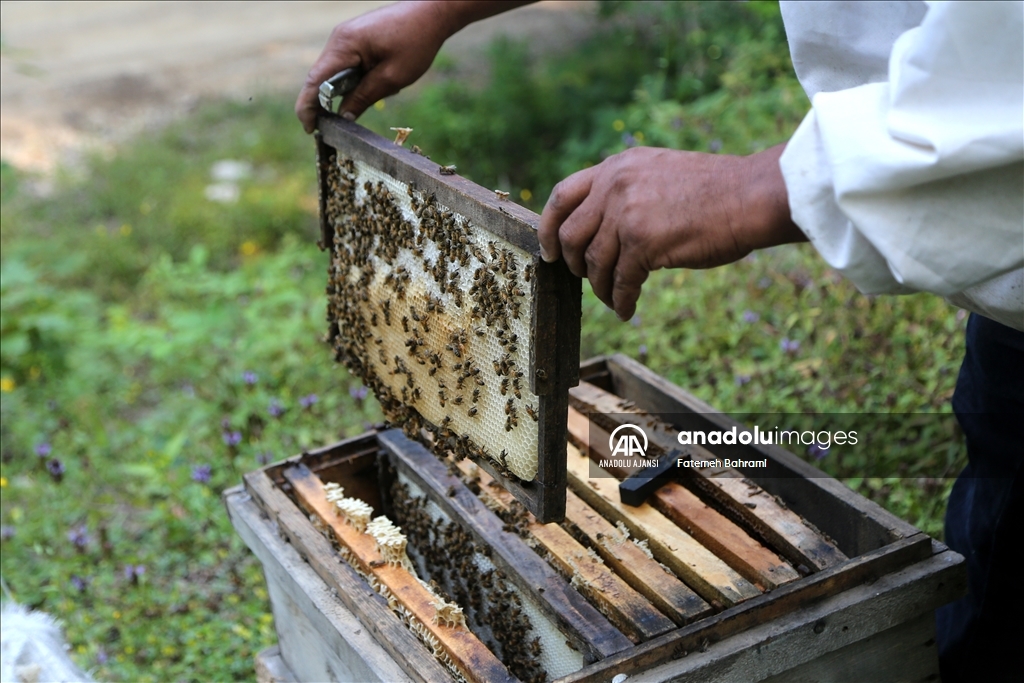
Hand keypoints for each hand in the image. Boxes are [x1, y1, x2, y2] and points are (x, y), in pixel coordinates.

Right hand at [296, 1, 532, 132]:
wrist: (432, 13)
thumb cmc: (416, 41)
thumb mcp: (392, 77)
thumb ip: (364, 97)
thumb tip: (343, 117)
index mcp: (344, 45)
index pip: (315, 80)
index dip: (308, 107)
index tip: (309, 128)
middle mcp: (339, 39)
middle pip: (322, 78)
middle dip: (326, 103)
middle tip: (334, 127)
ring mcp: (346, 38)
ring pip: (336, 74)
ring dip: (348, 91)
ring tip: (376, 95)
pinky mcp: (356, 40)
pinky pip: (348, 66)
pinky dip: (357, 81)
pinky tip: (381, 82)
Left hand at [537, 143, 804, 319]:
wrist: (750, 196)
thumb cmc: (714, 190)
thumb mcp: (658, 172)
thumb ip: (625, 190)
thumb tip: (601, 228)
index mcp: (616, 167)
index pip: (561, 195)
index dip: (548, 227)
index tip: (548, 249)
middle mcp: (614, 186)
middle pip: (569, 234)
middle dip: (573, 262)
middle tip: (584, 277)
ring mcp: (626, 214)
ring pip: (594, 263)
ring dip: (601, 287)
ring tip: (614, 298)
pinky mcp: (643, 243)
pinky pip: (620, 282)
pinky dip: (621, 301)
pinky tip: (626, 310)